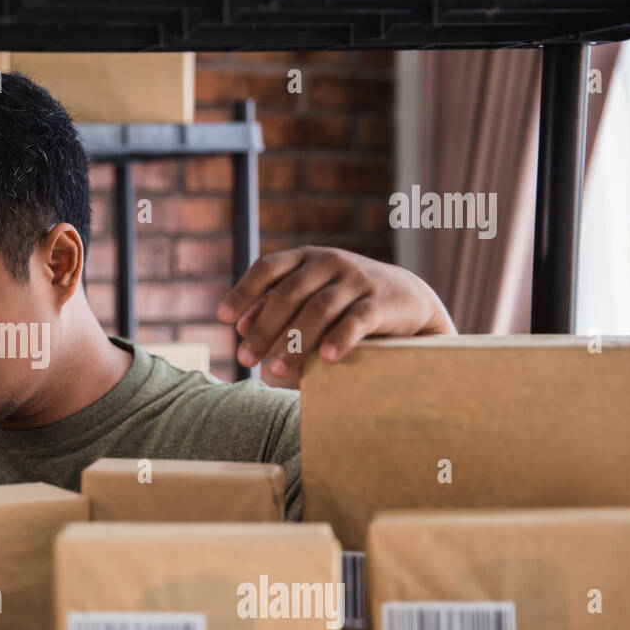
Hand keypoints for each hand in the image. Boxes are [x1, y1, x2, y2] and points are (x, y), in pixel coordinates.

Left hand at [216, 246, 454, 382]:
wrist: (408, 299)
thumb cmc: (346, 300)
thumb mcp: (310, 295)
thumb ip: (275, 305)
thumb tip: (240, 326)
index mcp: (306, 258)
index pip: (268, 268)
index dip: (243, 292)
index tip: (222, 319)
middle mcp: (329, 262)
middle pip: (289, 293)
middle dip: (263, 329)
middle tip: (245, 361)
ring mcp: (357, 279)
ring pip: (318, 309)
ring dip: (294, 342)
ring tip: (276, 372)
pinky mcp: (382, 302)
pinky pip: (357, 320)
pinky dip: (340, 339)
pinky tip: (326, 360)